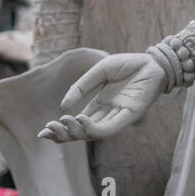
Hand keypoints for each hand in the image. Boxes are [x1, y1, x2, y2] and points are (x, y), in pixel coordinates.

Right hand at [38, 52, 167, 142]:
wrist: (152, 60)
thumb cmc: (127, 64)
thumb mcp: (99, 71)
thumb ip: (81, 87)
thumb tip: (63, 107)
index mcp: (98, 104)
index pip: (76, 123)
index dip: (60, 129)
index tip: (43, 132)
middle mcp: (107, 113)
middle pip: (82, 133)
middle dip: (64, 135)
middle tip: (48, 131)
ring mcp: (118, 116)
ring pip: (94, 133)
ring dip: (76, 132)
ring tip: (63, 124)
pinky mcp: (130, 116)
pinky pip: (110, 127)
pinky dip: (95, 128)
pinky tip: (81, 120)